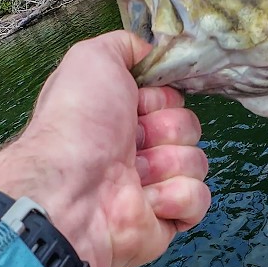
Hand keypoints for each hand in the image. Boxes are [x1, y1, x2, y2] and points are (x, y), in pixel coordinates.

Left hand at [0, 31, 210, 266]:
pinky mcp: (164, 221)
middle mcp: (135, 151)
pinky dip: (176, 197)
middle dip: (166, 131)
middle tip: (134, 142)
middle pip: (189, 128)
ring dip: (168, 164)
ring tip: (134, 174)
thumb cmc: (76, 124)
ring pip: (197, 163)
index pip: (172, 99)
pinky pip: (198, 200)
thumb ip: (124, 45)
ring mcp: (151, 187)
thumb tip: (149, 50)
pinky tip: (147, 200)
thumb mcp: (91, 59)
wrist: (69, 189)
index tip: (136, 106)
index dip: (160, 100)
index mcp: (120, 117)